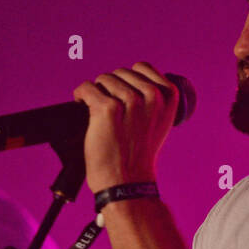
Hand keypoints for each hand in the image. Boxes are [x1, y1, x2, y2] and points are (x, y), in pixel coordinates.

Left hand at [71, 61, 177, 194]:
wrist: (127, 181)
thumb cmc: (139, 155)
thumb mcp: (159, 122)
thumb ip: (153, 100)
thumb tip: (131, 80)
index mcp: (168, 96)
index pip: (142, 67)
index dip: (128, 79)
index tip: (122, 96)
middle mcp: (152, 95)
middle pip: (120, 73)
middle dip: (111, 88)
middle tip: (110, 112)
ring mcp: (130, 100)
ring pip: (103, 79)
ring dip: (97, 93)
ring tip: (99, 113)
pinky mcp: (108, 109)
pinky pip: (86, 88)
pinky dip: (80, 95)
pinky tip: (82, 106)